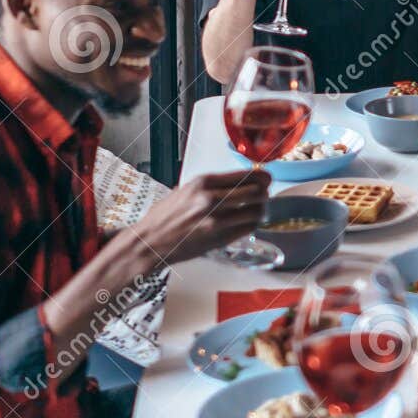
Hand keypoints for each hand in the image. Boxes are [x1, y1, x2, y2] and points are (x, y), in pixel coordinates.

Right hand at [126, 169, 270, 264]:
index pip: (245, 175)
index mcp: (202, 182)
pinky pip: (248, 228)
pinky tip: (247, 222)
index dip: (261, 177)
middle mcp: (211, 199)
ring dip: (261, 210)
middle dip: (264, 193)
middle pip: (256, 193)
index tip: (267, 178)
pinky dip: (252, 224)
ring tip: (257, 209)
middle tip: (264, 194)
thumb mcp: (186, 190)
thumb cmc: (165, 216)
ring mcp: (217, 221)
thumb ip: (212, 186)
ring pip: (256, 212)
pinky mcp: (220, 239)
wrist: (150, 242)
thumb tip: (239, 181)